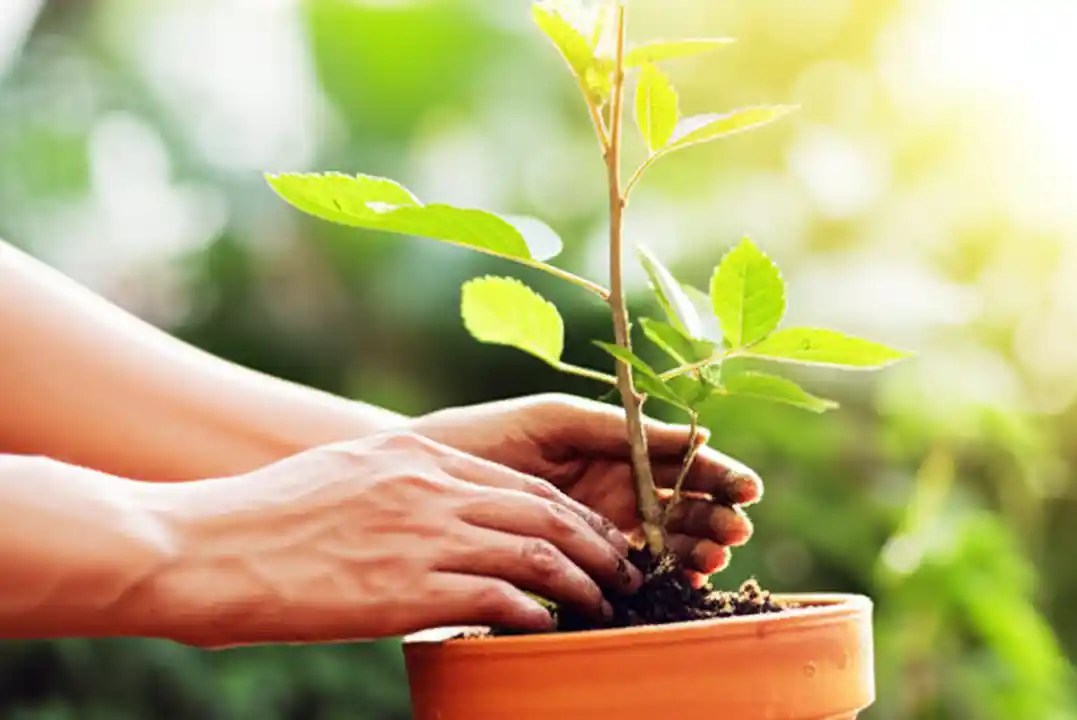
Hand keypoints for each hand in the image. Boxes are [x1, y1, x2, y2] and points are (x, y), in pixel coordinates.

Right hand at [145, 430, 640, 646]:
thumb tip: (445, 514)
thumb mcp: (346, 474)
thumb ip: (404, 485)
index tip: (597, 537)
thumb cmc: (264, 518)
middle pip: (547, 513)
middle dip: (598, 545)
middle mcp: (431, 486)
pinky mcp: (409, 588)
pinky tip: (547, 628)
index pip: (525, 482)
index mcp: (417, 453)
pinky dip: (536, 614)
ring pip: (538, 554)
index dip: (574, 514)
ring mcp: (423, 536)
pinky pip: (501, 599)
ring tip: (604, 604)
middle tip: (625, 572)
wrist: (203, 546)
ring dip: (583, 583)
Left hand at [413, 394, 762, 580]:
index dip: (718, 472)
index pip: (682, 460)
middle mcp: (618, 487)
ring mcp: (602, 524)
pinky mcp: (580, 559)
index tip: (746, 487)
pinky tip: (684, 578)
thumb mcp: (556, 419)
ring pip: (669, 539)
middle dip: (716, 515)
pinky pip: (633, 568)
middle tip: (734, 528)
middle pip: (685, 504)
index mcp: (618, 448)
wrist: (428, 478)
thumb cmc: (488, 436)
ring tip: (715, 555)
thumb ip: (619, 427)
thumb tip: (693, 431)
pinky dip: (665, 573)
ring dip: (699, 547)